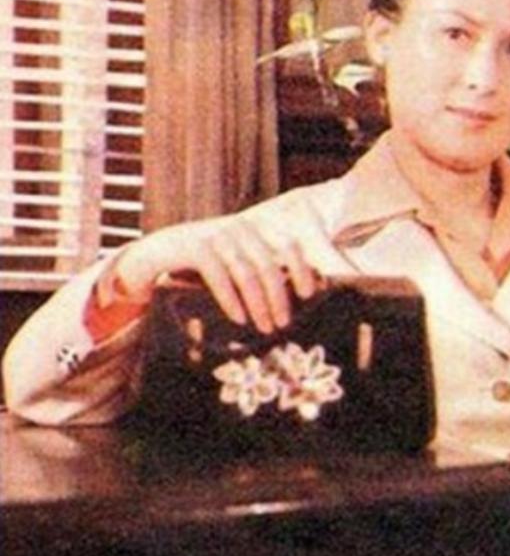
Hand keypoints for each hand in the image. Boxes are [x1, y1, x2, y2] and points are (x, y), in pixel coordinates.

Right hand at [109, 194, 343, 332]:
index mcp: (254, 228)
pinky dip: (231, 300)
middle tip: (283, 324)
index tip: (310, 295)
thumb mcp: (235, 261)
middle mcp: (238, 227)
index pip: (288, 244)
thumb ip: (261, 269)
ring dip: (258, 304)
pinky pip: (219, 276)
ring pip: (246, 273)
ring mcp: (215, 235)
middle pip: (268, 264)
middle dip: (278, 296)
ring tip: (265, 327)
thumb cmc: (203, 264)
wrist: (153, 253)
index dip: (302, 269)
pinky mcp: (194, 247)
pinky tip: (239, 319)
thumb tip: (299, 293)